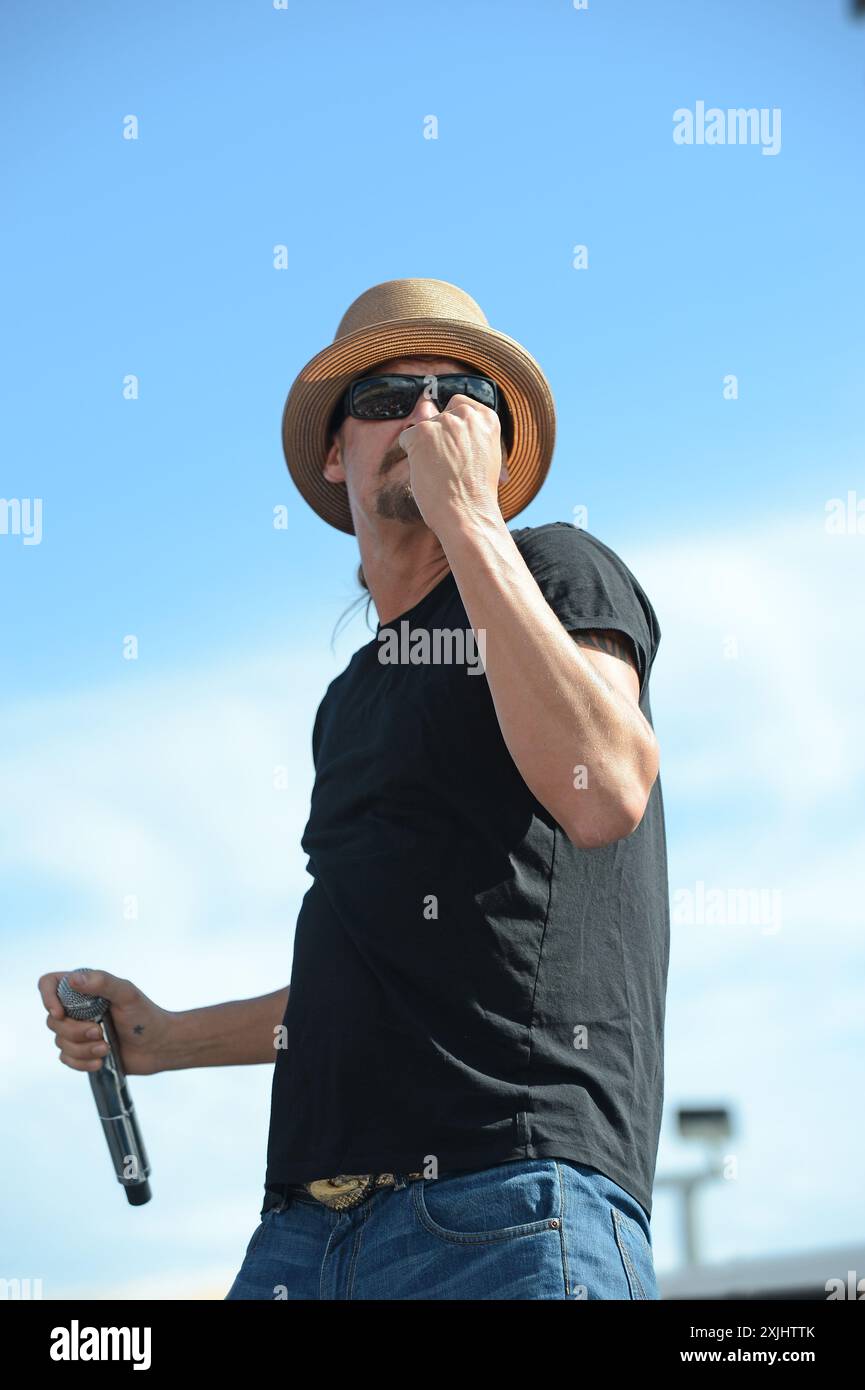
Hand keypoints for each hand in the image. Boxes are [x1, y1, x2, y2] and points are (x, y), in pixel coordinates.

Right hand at [38, 967, 175, 1076]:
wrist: (159, 1047)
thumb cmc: (146, 1016)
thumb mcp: (127, 995)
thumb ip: (102, 983)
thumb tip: (73, 979)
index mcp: (85, 988)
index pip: (49, 984)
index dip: (47, 998)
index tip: (60, 1013)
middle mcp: (78, 1008)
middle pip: (52, 1020)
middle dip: (75, 1031)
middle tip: (99, 1032)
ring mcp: (79, 1030)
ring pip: (60, 1042)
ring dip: (83, 1049)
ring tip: (107, 1048)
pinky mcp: (82, 1051)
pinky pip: (66, 1059)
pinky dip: (82, 1063)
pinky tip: (101, 1061)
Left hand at [398, 394, 507, 539]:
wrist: (468, 515)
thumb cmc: (474, 492)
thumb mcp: (478, 453)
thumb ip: (457, 428)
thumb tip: (423, 404)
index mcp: (487, 418)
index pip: (459, 406)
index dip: (453, 430)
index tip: (459, 452)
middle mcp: (467, 415)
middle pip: (439, 418)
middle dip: (439, 440)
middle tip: (452, 468)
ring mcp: (444, 422)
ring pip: (422, 429)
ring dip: (426, 450)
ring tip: (442, 474)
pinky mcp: (423, 433)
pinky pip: (406, 438)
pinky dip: (412, 456)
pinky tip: (428, 473)